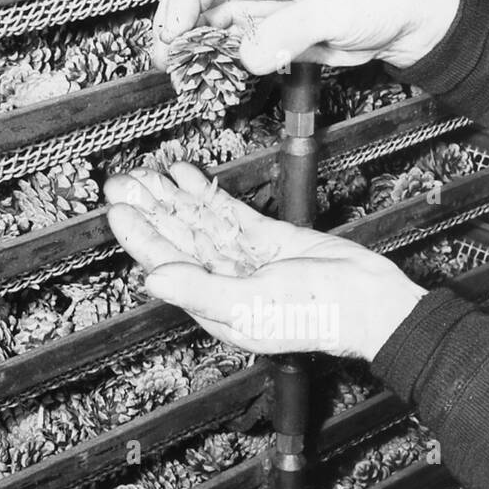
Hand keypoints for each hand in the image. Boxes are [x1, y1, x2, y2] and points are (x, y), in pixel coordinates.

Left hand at [105, 163, 426, 360]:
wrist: (370, 302)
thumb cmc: (317, 315)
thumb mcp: (252, 304)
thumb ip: (200, 291)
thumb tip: (153, 280)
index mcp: (214, 306)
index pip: (167, 266)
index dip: (141, 237)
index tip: (118, 210)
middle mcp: (224, 282)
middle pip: (178, 241)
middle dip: (151, 211)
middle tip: (122, 183)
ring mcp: (246, 259)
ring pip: (201, 224)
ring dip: (174, 198)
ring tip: (148, 173)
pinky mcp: (269, 240)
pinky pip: (231, 214)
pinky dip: (208, 195)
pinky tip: (188, 175)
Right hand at [151, 0, 460, 74]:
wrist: (405, 22)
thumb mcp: (335, 10)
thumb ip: (289, 31)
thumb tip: (250, 55)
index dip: (184, 2)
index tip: (174, 33)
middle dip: (177, 25)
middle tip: (165, 59)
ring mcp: (263, 9)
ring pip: (211, 25)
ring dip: (193, 49)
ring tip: (181, 74)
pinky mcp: (272, 35)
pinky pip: (233, 48)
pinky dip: (217, 63)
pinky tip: (209, 79)